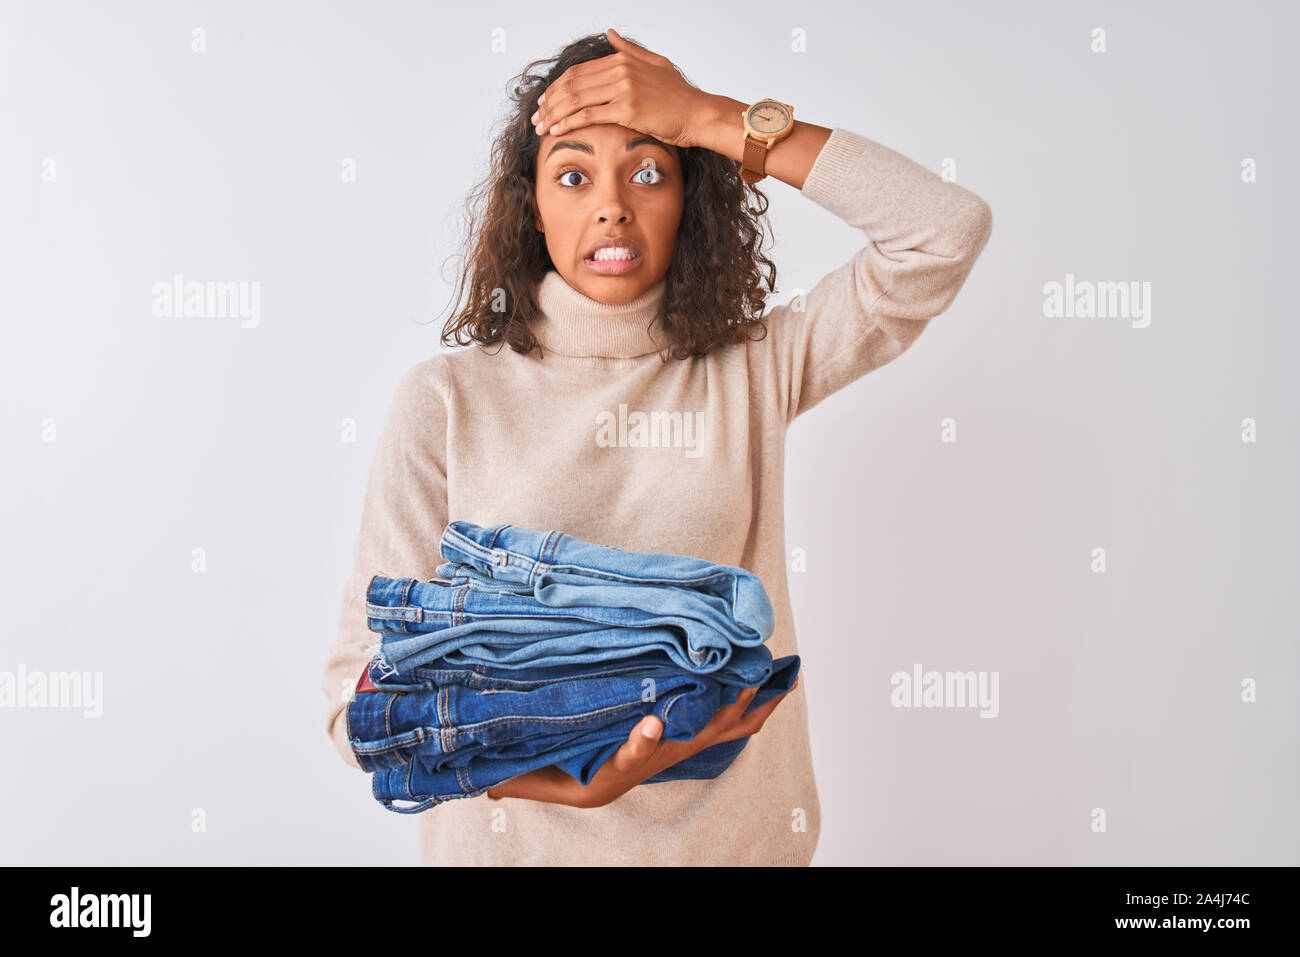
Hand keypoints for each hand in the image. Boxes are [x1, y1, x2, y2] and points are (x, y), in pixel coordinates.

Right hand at [485, 674, 798, 807]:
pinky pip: (730, 721)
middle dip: (724, 711)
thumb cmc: (560, 769)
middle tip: (749, 682)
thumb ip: (512, 779)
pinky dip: (751, 702)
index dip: (643, 744)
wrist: (589, 783)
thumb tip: (485, 790)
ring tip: (776, 674)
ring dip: (749, 703)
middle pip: (697, 738)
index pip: (631, 758)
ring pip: (722, 729)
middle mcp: (656, 758)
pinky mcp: (689, 733)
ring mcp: (678, 746)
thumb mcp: (532, 776)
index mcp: (618, 769)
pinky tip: (775, 681)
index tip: (651, 725)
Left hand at [530, 27, 716, 148]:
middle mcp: (621, 70)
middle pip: (573, 84)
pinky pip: (589, 115)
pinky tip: (556, 131)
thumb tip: (609, 34)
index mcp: (622, 60)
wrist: (698, 114)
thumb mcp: (654, 64)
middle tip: (537, 117)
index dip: (557, 87)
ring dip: (554, 114)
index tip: (545, 102)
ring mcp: (624, 89)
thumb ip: (629, 50)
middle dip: (550, 102)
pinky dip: (569, 123)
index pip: (579, 72)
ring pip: (576, 99)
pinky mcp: (627, 109)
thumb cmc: (679, 95)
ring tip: (541, 127)